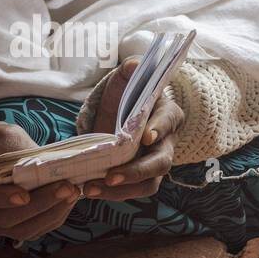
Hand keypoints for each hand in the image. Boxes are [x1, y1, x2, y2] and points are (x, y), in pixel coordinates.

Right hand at [0, 118, 81, 241]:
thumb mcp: (2, 133)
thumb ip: (21, 149)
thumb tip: (53, 164)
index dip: (1, 198)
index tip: (24, 194)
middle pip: (5, 218)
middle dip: (40, 204)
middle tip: (67, 187)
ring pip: (20, 229)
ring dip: (51, 214)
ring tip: (72, 193)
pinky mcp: (4, 228)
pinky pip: (30, 231)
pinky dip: (51, 218)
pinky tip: (67, 202)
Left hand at [83, 57, 184, 200]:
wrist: (124, 116)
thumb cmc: (129, 97)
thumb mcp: (127, 81)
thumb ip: (129, 71)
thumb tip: (134, 64)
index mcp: (168, 115)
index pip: (168, 122)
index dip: (159, 129)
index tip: (145, 135)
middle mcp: (167, 143)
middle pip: (161, 163)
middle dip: (136, 172)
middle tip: (110, 176)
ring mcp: (156, 164)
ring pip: (148, 184)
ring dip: (120, 190)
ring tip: (91, 189)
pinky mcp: (142, 179)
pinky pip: (133, 191)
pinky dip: (112, 194)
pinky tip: (90, 190)